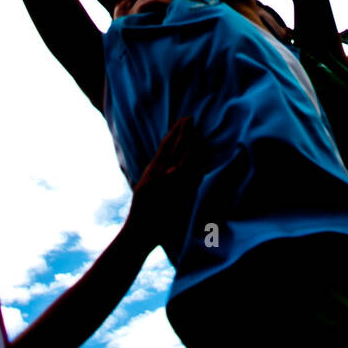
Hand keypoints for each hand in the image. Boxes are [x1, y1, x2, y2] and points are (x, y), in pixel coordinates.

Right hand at [128, 117, 205, 243]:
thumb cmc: (142, 206)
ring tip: (200, 134)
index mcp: (153, 170)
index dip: (176, 130)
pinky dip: (200, 166)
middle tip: (192, 119)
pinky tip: (205, 158)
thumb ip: (157, 168)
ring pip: (187, 161)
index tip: (183, 119)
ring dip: (195, 146)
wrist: (142, 229)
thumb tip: (166, 156)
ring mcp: (173, 185)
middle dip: (186, 133)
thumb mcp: (146, 182)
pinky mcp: (181, 197)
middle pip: (177, 149)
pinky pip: (193, 178)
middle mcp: (163, 175)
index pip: (166, 144)